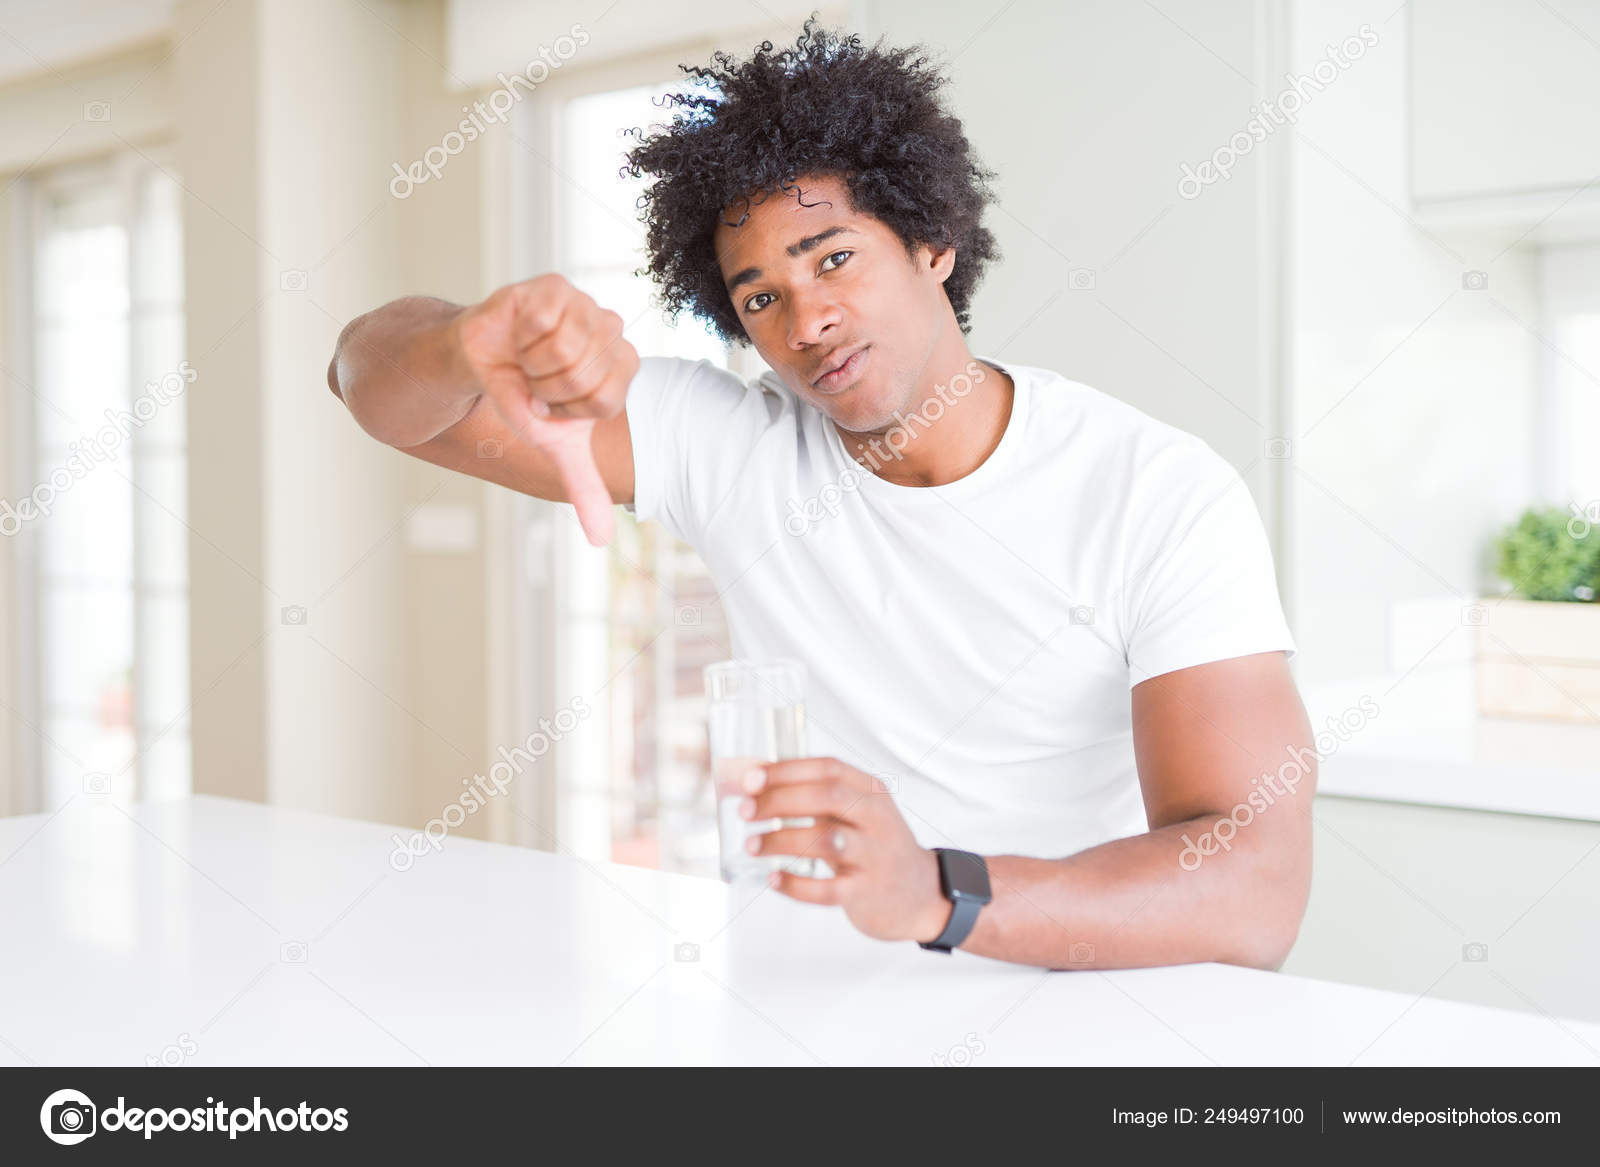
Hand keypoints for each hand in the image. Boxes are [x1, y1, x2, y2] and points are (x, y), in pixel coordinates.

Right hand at [453, 274, 638, 545]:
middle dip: (546, 389)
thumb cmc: (522, 396)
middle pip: (584, 375)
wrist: (476, 362)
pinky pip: (544, 320)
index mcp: (622, 367)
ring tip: (525, 357)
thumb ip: (585, 486)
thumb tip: (601, 540)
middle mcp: (611, 331)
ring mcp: (585, 304)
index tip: (552, 402)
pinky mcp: (554, 286)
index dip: (567, 409)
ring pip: (565, 349)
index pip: (605, 400)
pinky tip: (518, 332)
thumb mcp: (555, 446)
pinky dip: (520, 336)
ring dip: (531, 364)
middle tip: (534, 380)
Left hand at [740, 757, 952, 943]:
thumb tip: (754, 784)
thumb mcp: (858, 813)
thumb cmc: (873, 847)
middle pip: (827, 797)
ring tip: (752, 845)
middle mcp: (876, 818)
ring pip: (825, 840)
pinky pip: (826, 888)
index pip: (829, 769)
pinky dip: (794, 884)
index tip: (751, 779)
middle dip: (779, 801)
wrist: (920, 895)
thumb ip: (818, 798)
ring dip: (781, 840)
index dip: (787, 770)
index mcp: (871, 791)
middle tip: (745, 811)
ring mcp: (874, 856)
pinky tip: (773, 879)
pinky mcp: (867, 892)